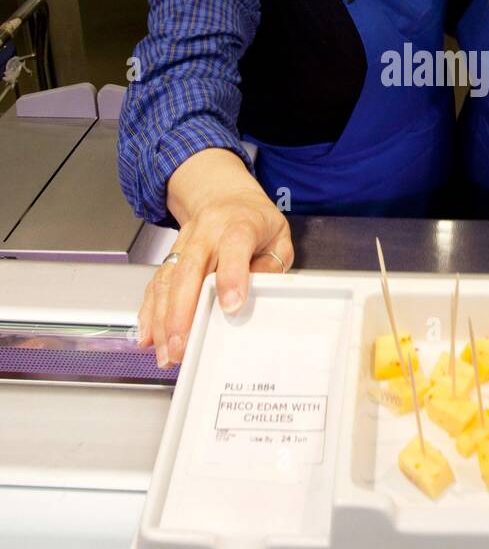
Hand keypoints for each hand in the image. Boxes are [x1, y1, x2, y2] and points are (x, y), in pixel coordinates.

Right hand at [138, 159, 293, 365]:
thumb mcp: (279, 239)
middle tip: (183, 345)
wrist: (226, 197)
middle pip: (190, 268)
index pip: (235, 245)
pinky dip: (149, 311)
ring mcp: (184, 242)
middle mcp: (207, 230)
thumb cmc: (256, 223)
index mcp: (241, 222)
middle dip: (182, 311)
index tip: (230, 307)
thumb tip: (255, 296)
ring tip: (167, 351)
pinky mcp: (171, 255)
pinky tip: (149, 336)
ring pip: (168, 279)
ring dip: (163, 318)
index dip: (232, 276)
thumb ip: (271, 266)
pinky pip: (156, 283)